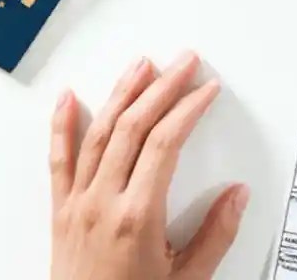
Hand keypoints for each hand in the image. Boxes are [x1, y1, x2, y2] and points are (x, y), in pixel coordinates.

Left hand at [49, 53, 249, 279]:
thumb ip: (215, 235)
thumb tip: (238, 194)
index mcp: (137, 217)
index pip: (165, 144)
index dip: (188, 109)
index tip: (206, 89)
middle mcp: (103, 202)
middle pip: (133, 127)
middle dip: (162, 88)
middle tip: (184, 61)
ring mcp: (78, 204)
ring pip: (98, 134)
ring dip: (121, 94)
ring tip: (141, 64)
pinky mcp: (60, 212)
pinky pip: (58, 160)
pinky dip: (61, 125)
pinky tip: (68, 98)